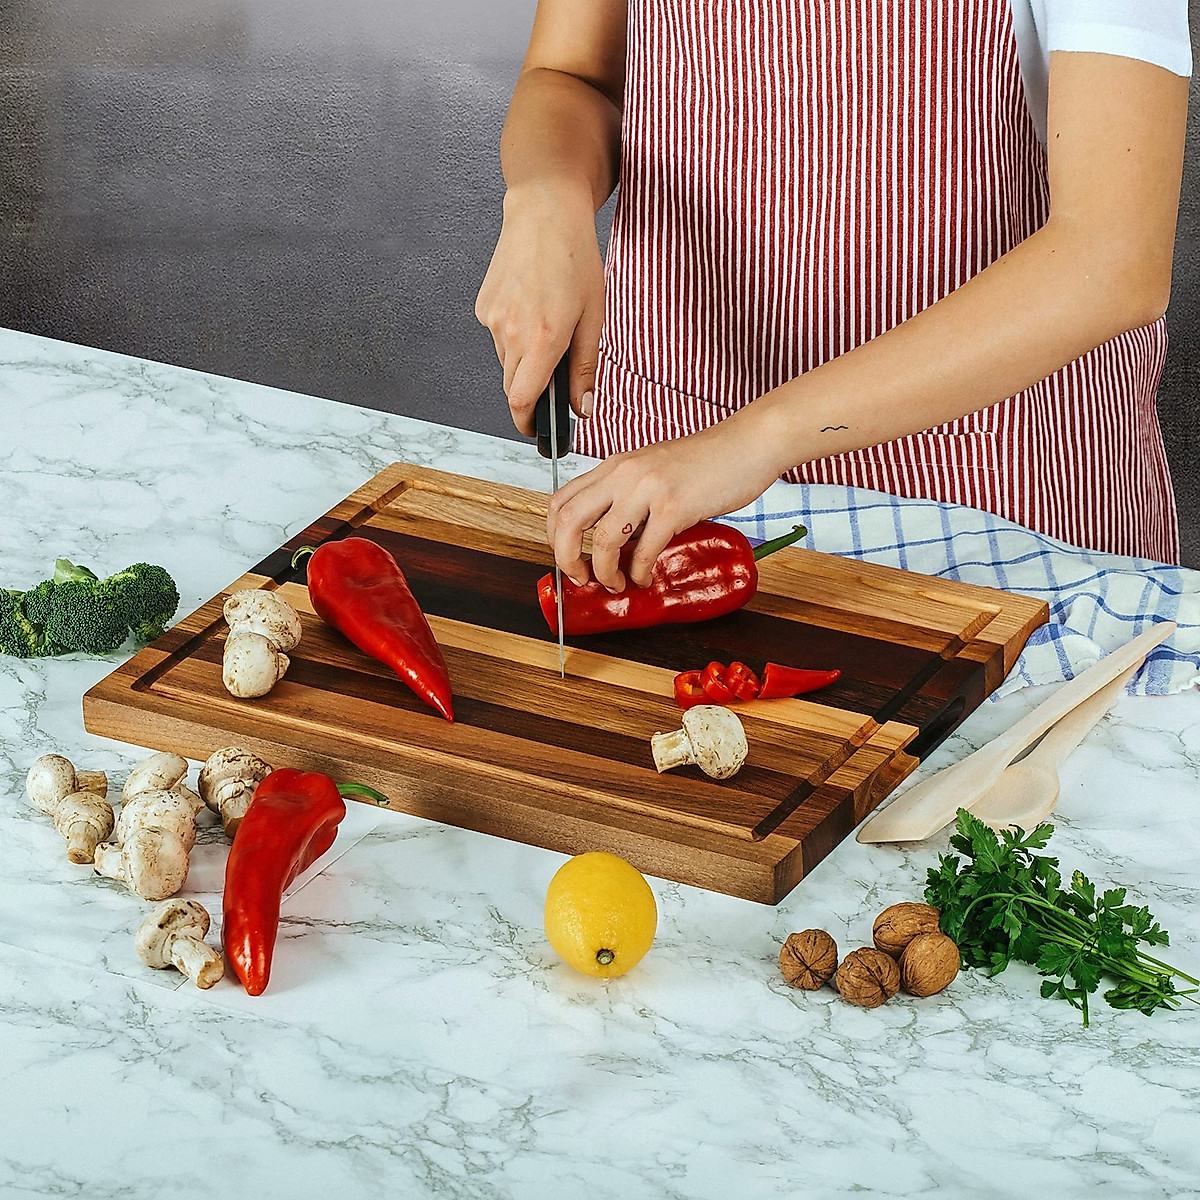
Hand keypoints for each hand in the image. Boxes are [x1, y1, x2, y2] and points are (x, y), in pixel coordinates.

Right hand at [474, 183, 605, 434]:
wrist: (543, 211)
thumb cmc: (574, 259)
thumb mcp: (593, 317)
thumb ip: (585, 368)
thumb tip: (583, 409)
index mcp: (542, 340)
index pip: (522, 402)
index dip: (529, 423)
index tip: (539, 431)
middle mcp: (510, 333)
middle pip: (514, 386)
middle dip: (533, 391)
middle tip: (557, 374)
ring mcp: (492, 319)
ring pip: (507, 361)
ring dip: (525, 359)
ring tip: (549, 325)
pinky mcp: (483, 306)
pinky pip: (498, 336)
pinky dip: (515, 335)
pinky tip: (532, 307)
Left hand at [546, 410, 782, 590]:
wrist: (747, 444)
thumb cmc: (706, 462)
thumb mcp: (652, 471)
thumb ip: (628, 498)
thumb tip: (614, 541)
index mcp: (614, 467)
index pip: (560, 501)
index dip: (554, 537)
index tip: (568, 558)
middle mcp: (623, 474)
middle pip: (568, 520)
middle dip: (566, 559)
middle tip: (581, 578)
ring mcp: (648, 489)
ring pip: (603, 540)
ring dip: (604, 572)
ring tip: (617, 583)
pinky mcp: (675, 506)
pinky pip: (644, 550)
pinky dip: (640, 572)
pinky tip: (645, 577)